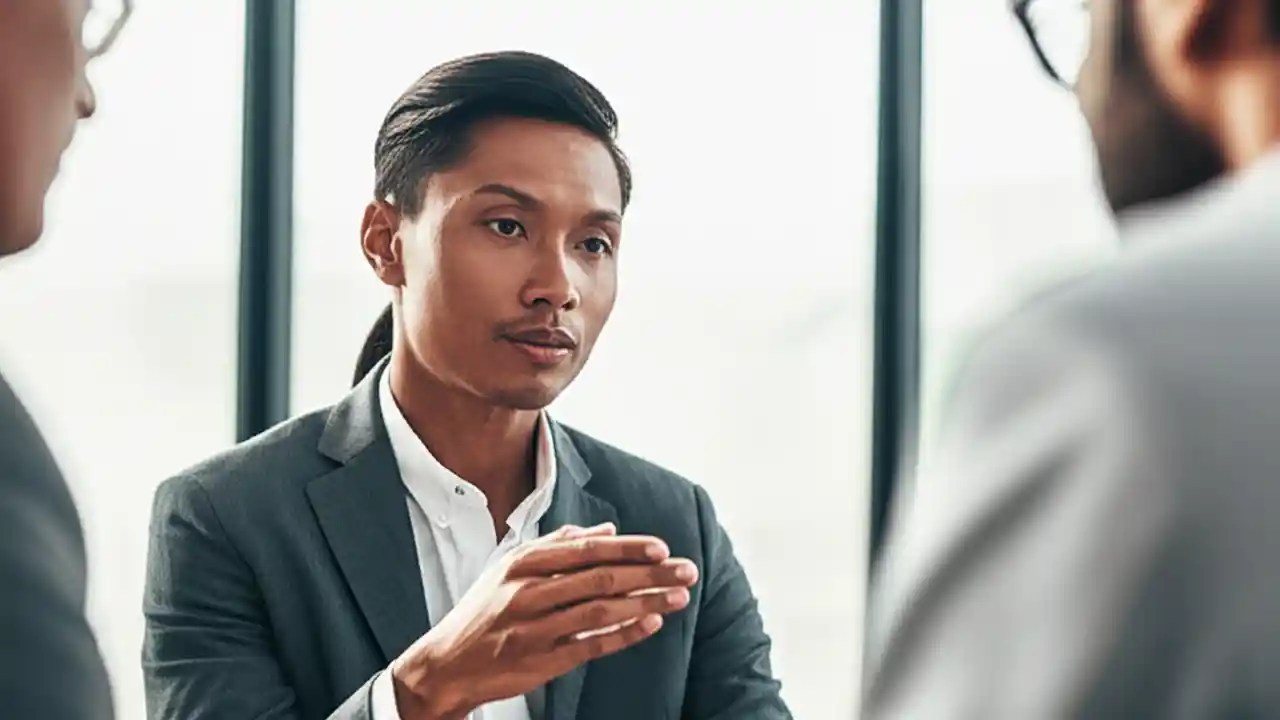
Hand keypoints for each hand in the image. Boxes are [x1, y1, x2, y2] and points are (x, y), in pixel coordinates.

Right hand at [389, 522, 698, 718]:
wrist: (446, 664)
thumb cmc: (483, 611)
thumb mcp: (509, 567)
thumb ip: (557, 545)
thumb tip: (607, 530)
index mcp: (523, 563)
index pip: (586, 550)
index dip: (628, 549)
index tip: (662, 549)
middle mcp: (528, 592)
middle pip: (600, 578)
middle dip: (649, 574)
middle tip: (687, 571)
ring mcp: (535, 628)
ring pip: (600, 611)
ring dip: (645, 603)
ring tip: (679, 598)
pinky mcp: (541, 661)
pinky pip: (590, 645)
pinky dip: (623, 634)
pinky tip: (651, 625)